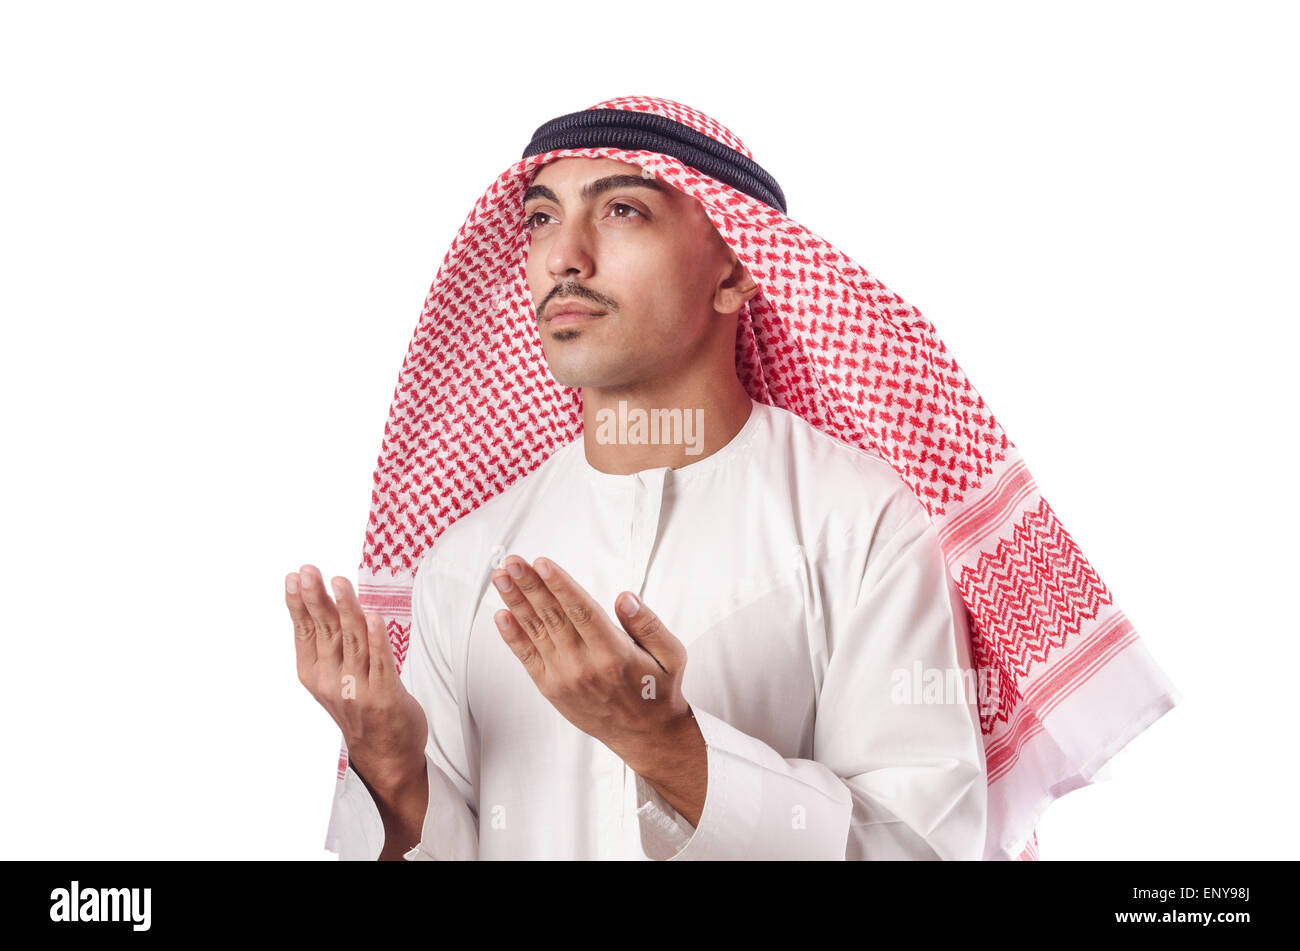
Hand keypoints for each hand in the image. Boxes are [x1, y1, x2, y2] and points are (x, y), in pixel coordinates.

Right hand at [286, 564, 427, 793]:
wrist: (385, 756)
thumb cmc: (360, 708)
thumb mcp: (332, 678)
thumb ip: (328, 644)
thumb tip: (320, 600)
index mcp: (315, 675)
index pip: (305, 632)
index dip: (299, 604)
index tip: (295, 576)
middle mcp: (331, 682)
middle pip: (325, 632)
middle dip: (317, 598)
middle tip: (309, 571)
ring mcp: (357, 690)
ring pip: (352, 641)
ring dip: (347, 609)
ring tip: (340, 583)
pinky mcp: (384, 697)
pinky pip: (381, 663)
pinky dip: (377, 639)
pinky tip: (373, 617)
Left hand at [489, 554, 694, 774]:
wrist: (645, 736)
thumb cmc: (658, 690)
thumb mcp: (672, 655)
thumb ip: (648, 624)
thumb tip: (625, 597)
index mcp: (614, 653)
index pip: (581, 611)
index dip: (559, 585)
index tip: (542, 563)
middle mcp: (584, 666)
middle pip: (552, 617)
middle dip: (530, 585)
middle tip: (513, 561)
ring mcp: (563, 678)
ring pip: (535, 632)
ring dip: (516, 602)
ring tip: (502, 577)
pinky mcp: (551, 688)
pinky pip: (526, 658)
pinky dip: (512, 636)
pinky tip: (501, 615)